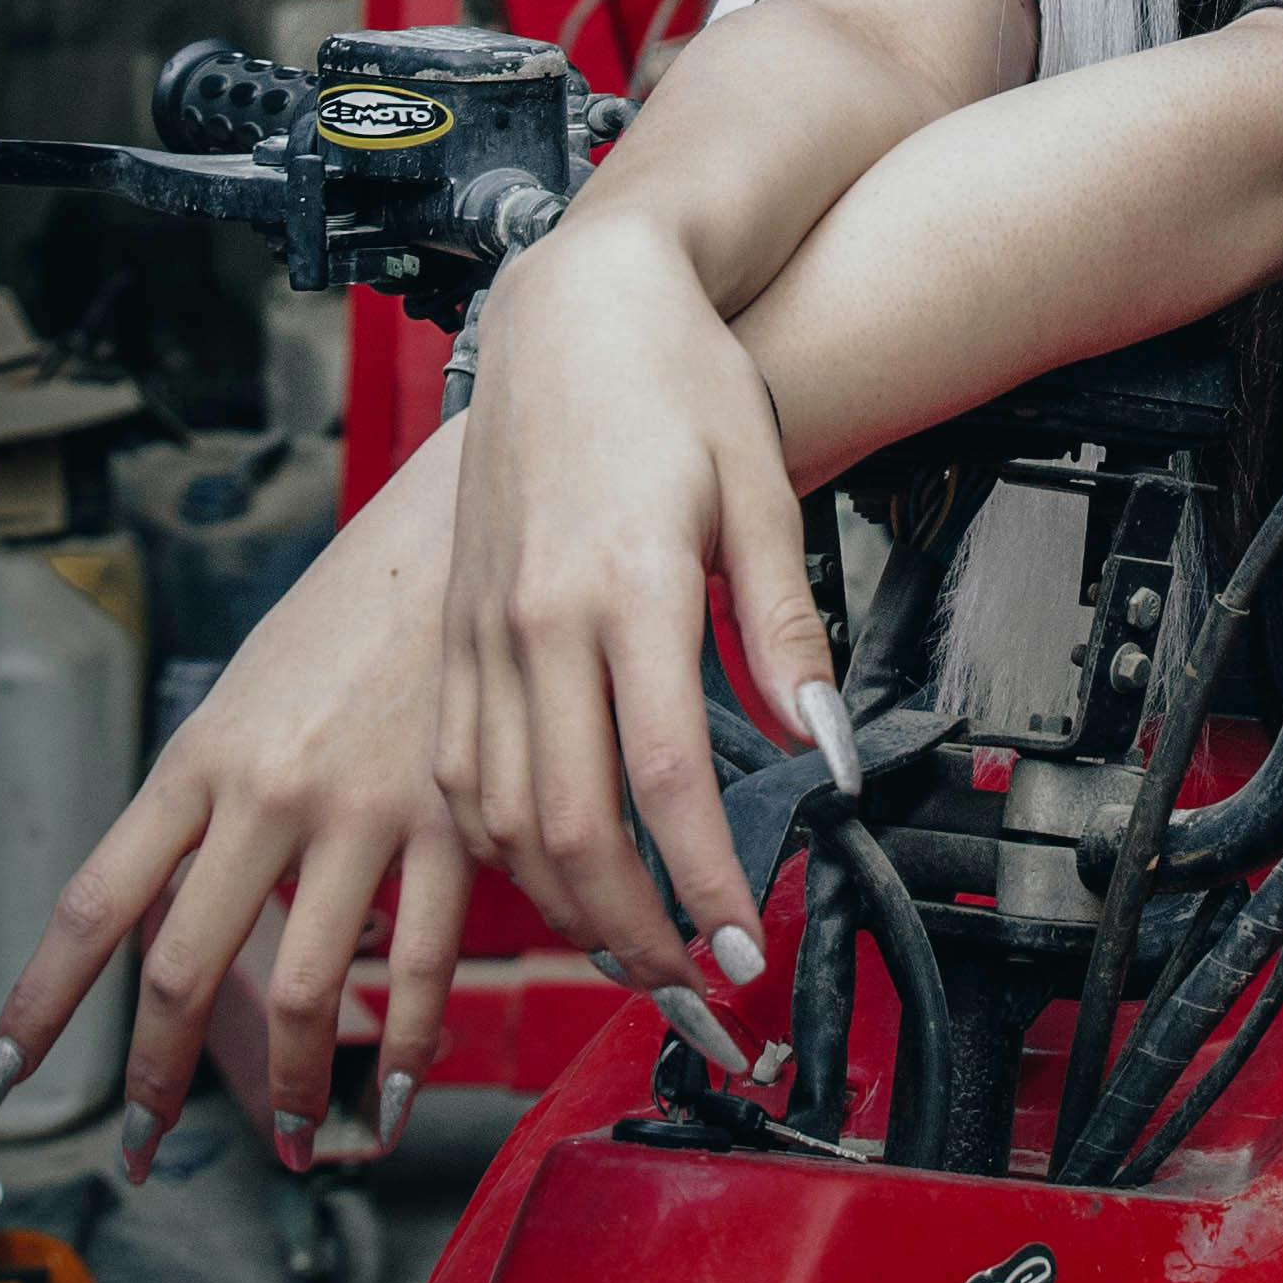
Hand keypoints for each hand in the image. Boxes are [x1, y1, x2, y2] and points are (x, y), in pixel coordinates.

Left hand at [0, 418, 475, 1172]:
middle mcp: (266, 791)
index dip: (35, 1011)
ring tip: (294, 1144)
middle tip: (139, 1150)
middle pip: (181, 971)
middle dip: (153, 1083)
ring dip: (289, 1092)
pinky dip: (408, 1047)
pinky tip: (394, 1094)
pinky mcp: (455, 819)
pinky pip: (424, 963)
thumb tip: (186, 917)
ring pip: (303, 991)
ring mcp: (363, 809)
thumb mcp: (251, 694)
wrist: (466, 527)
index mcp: (201, 755)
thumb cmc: (355, 610)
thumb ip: (213, 803)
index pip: (92, 906)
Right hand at [436, 210, 848, 994]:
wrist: (572, 300)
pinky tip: (555, 869)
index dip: (702, 878)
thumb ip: (786, 625)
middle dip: (635, 927)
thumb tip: (825, 747)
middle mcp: (534, 620)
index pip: (662, 776)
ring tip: (637, 948)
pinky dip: (505, 844)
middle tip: (698, 983)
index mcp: (622, 586)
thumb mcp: (760, 488)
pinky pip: (463, 770)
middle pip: (568, 823)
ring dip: (566, 901)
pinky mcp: (456, 630)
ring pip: (500, 815)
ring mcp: (480, 630)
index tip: (743, 942)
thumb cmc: (675, 377)